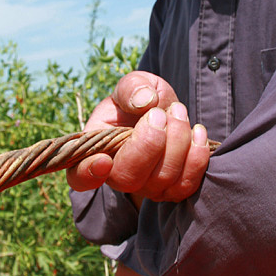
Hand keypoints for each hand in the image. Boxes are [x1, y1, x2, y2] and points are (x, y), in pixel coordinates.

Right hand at [67, 70, 210, 203]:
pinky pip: (186, 185)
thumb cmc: (141, 102)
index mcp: (95, 150)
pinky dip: (196, 156)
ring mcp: (146, 188)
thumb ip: (132, 87)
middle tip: (160, 113)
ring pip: (162, 179)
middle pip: (128, 178)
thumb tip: (144, 101)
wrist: (167, 114)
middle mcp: (117, 175)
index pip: (78, 176)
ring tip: (178, 111)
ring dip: (177, 141)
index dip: (87, 174)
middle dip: (150, 143)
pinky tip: (197, 132)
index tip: (103, 160)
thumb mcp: (133, 85)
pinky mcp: (172, 190)